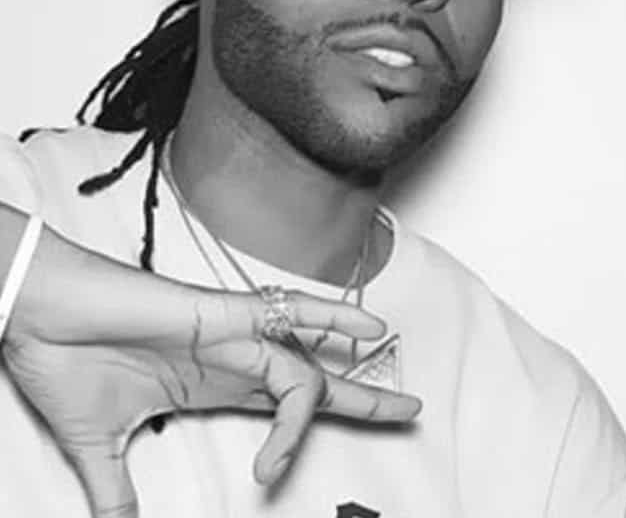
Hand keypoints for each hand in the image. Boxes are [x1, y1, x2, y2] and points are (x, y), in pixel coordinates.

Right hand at [0, 214, 420, 517]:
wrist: (35, 315)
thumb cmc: (65, 359)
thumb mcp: (98, 442)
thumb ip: (117, 485)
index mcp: (213, 388)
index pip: (284, 407)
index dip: (317, 424)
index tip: (333, 445)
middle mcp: (233, 362)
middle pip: (315, 383)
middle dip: (366, 398)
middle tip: (413, 410)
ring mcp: (232, 338)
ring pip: (302, 368)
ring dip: (331, 399)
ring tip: (345, 428)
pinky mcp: (220, 316)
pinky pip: (285, 315)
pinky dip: (329, 319)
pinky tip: (369, 327)